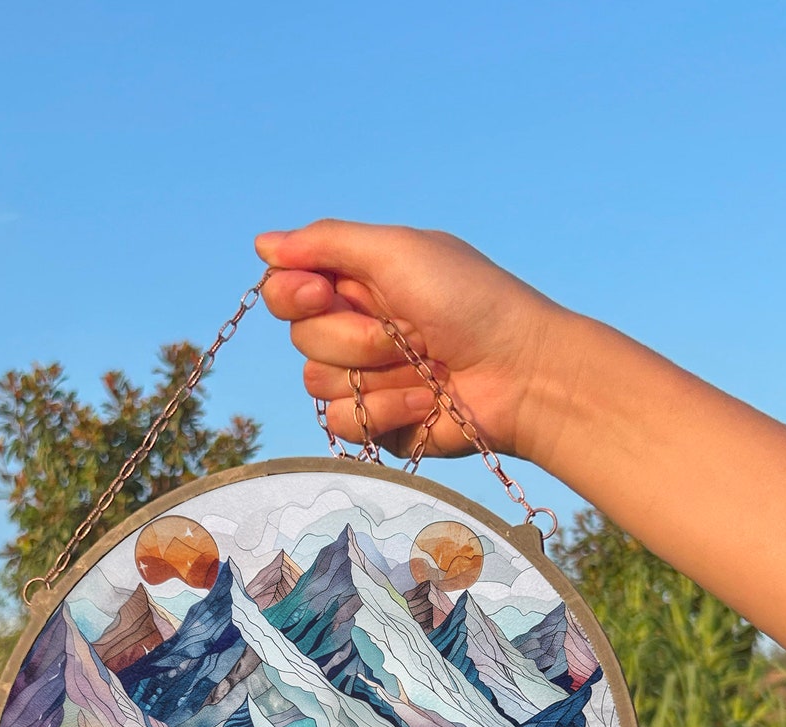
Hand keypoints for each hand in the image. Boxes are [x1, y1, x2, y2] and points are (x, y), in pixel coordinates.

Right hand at [255, 220, 576, 464]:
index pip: (287, 290)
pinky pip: (341, 425)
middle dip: (354, 337)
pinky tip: (427, 400)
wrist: (522, 373)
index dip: (294, 294)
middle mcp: (357, 329)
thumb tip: (262, 244)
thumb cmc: (472, 302)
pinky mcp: (378, 424)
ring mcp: (367, 380)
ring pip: (318, 384)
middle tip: (407, 331)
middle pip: (301, 339)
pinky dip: (386, 410)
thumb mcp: (400, 251)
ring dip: (376, 374)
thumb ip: (328, 242)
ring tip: (426, 366)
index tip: (322, 291)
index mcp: (359, 283)